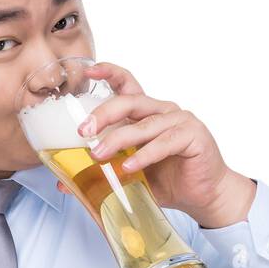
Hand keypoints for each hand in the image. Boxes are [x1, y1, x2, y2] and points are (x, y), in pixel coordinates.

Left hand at [56, 62, 256, 228]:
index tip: (89, 70)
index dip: (109, 73)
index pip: (127, 85)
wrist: (204, 196)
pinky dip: (144, 155)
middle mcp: (163, 111)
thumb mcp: (129, 175)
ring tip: (98, 155)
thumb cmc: (168, 181)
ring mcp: (180, 121)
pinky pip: (164, 142)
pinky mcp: (193, 136)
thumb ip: (102, 173)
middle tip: (83, 131)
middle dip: (103, 114)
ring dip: (118, 140)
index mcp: (146, 113)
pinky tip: (129, 167)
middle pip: (130, 102)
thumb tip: (64, 182)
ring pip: (144, 125)